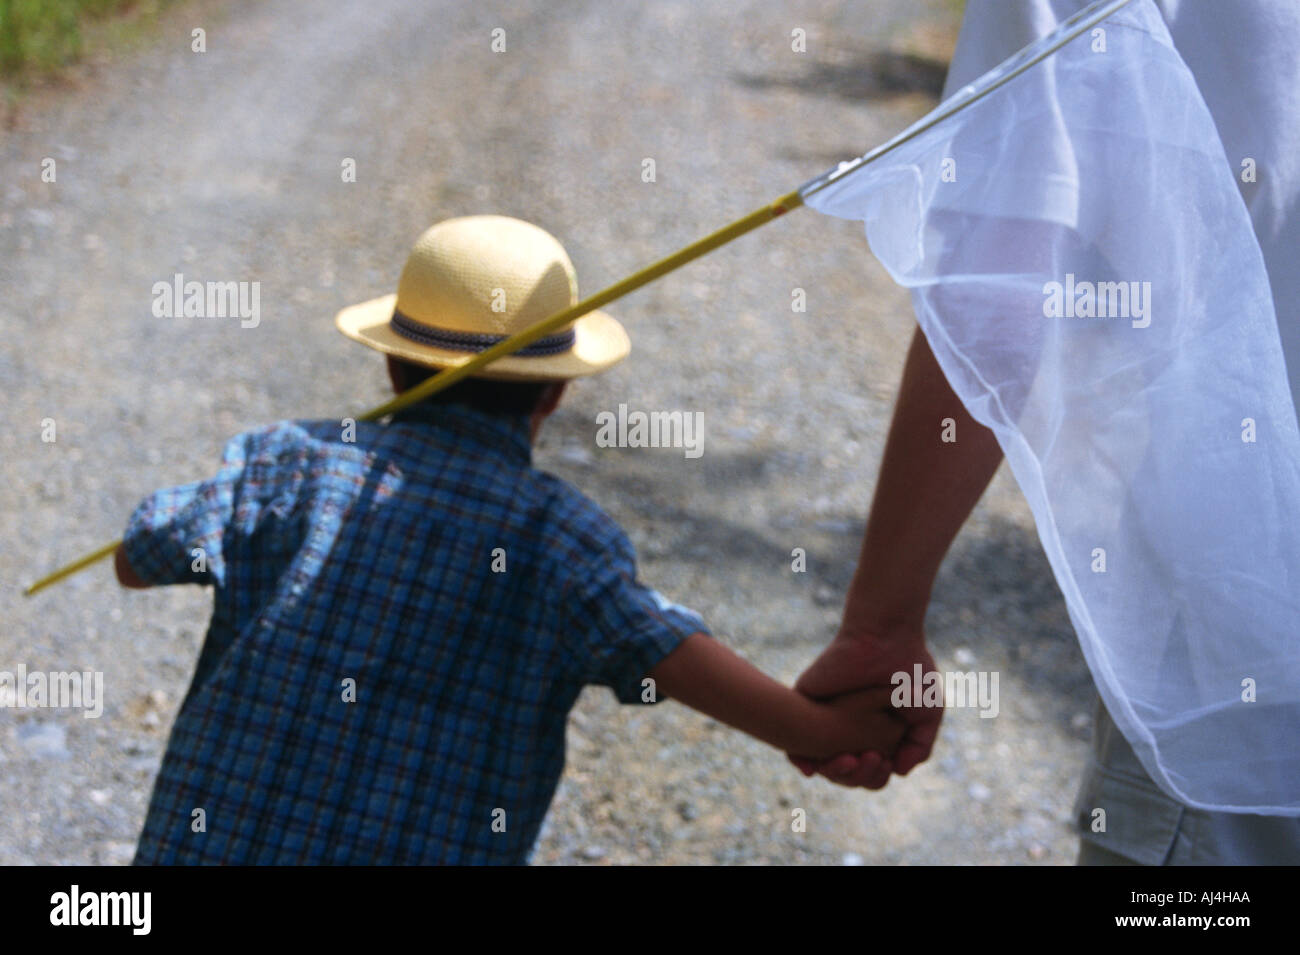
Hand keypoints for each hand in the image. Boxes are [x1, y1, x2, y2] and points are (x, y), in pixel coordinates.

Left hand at [788, 624, 941, 788]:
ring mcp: (826, 719)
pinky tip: (816, 767)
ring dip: (836, 772)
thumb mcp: (927, 713)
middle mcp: (849, 730)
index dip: (877, 775)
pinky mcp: (806, 705)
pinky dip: (803, 761)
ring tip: (853, 759)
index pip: (870, 771)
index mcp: (875, 734)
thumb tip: (898, 771)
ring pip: (822, 764)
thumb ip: (919, 746)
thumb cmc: (910, 669)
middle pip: (847, 772)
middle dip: (860, 776)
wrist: (885, 638)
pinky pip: (794, 744)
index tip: (887, 761)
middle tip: (872, 758)